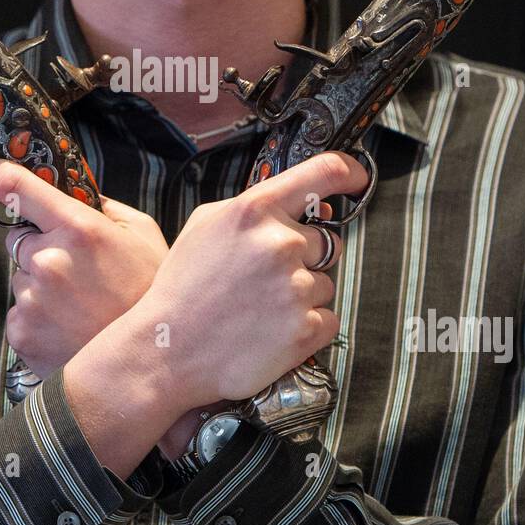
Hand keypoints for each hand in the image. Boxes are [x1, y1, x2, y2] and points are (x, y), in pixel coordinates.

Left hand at [0, 157, 168, 378]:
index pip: (20, 188)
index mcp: (79, 229)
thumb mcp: (142, 235)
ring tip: (80, 307)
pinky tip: (68, 327)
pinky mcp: (21, 332)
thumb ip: (104, 207)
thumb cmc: (150, 294)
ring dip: (41, 287)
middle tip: (79, 273)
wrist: (151, 362)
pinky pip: (19, 312)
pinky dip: (37, 318)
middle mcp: (49, 261)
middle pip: (20, 240)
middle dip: (41, 249)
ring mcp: (32, 299)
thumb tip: (78, 192)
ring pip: (21, 279)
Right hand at [152, 197, 335, 461]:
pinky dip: (306, 327)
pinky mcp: (305, 329)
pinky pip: (327, 319)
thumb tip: (300, 200)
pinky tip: (270, 331)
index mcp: (254, 212)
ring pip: (325, 282)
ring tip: (259, 308)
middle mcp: (280, 244)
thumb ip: (253, 206)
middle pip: (325, 241)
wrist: (167, 351)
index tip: (357, 178)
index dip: (348, 172)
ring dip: (301, 295)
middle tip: (262, 280)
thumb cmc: (183, 289)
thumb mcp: (205, 226)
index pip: (322, 173)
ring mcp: (295, 287)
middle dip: (301, 258)